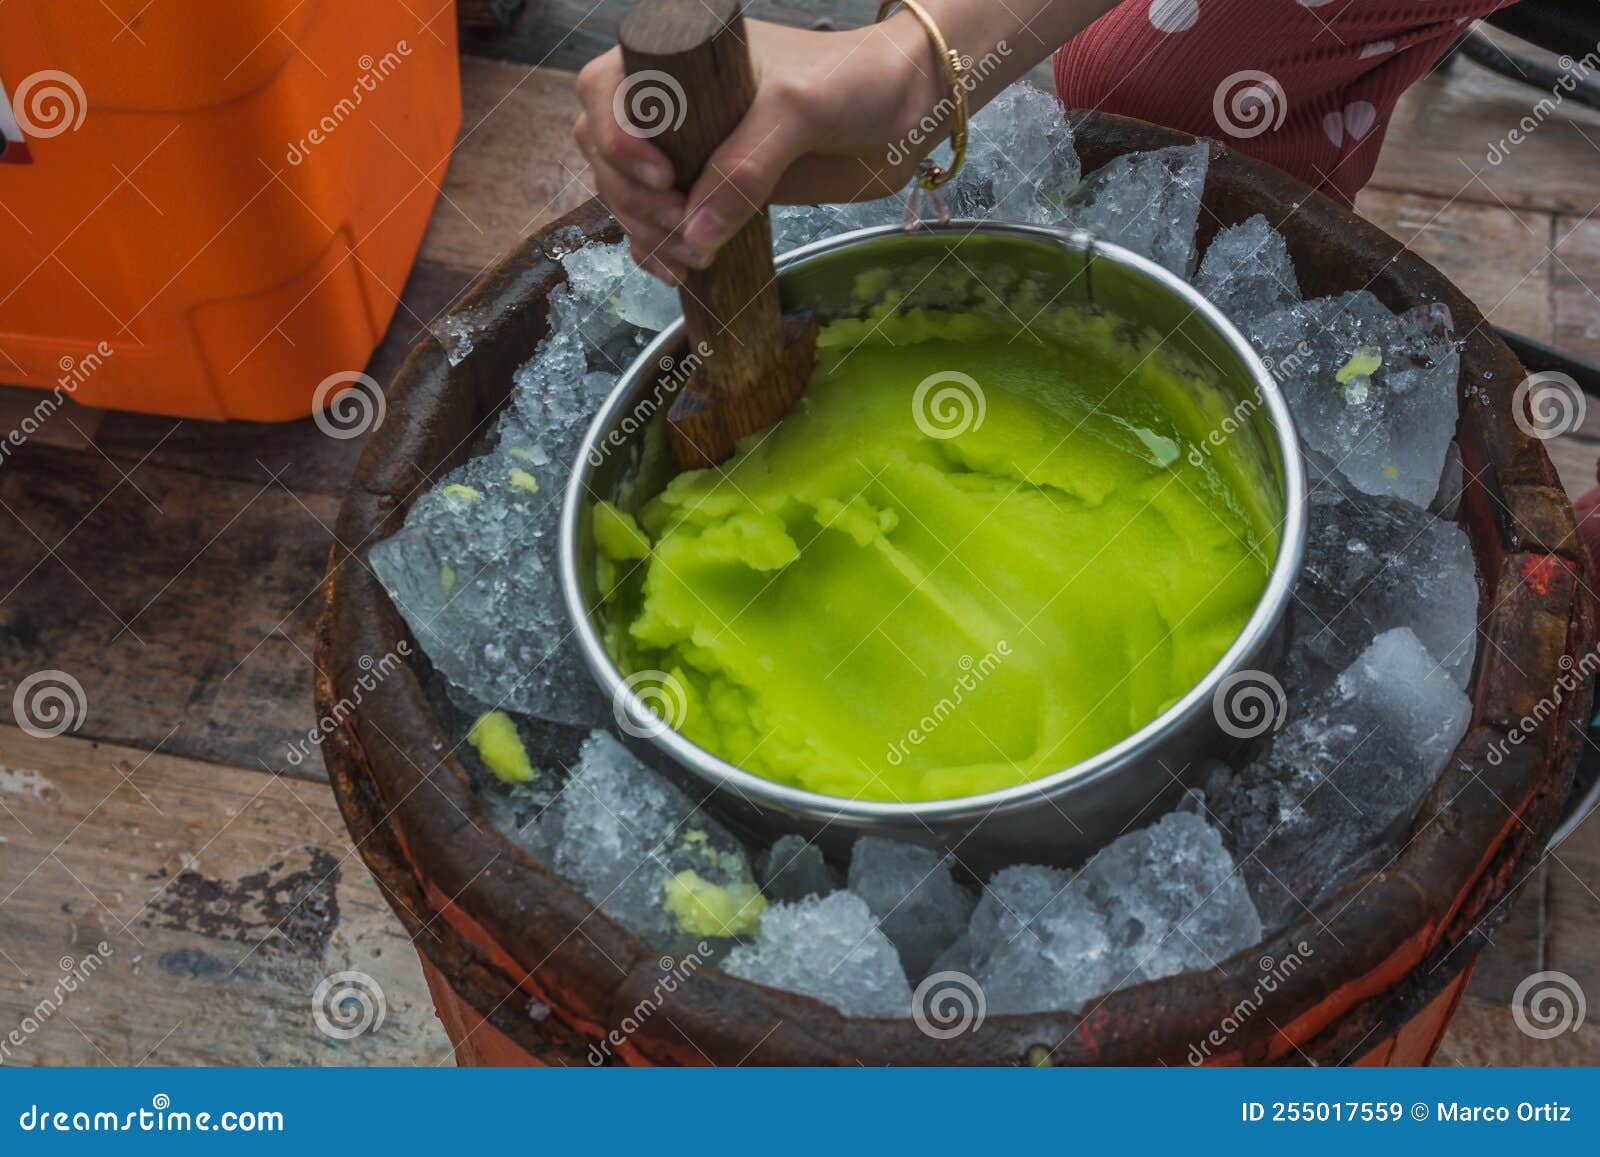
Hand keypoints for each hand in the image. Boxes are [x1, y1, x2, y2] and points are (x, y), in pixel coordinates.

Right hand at [573, 19, 941, 283]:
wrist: (905, 109)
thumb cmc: (854, 81)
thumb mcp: (798, 111)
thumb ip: (747, 166)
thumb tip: (694, 233)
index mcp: (680, 60)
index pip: (605, 91)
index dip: (615, 136)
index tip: (662, 175)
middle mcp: (675, 104)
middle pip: (607, 153)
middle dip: (632, 198)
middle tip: (680, 224)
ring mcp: (692, 150)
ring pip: (629, 195)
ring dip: (646, 233)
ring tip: (690, 258)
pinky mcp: (715, 191)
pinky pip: (663, 225)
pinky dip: (660, 251)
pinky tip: (680, 271)